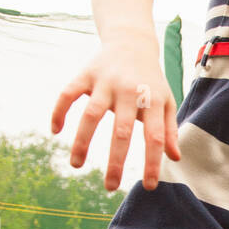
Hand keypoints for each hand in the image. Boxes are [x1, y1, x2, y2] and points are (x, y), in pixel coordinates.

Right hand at [50, 41, 181, 191]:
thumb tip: (174, 158)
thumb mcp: (166, 101)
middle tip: (110, 187)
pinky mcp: (85, 74)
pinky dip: (59, 111)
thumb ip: (170, 129)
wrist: (131, 41)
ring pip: (91, 115)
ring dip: (82, 142)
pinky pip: (68, 94)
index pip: (154, 137)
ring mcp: (105, 82)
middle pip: (121, 131)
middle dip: (116, 162)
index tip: (148, 186)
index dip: (152, 162)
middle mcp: (128, 91)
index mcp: (152, 100)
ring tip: (76, 165)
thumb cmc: (151, 80)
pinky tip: (55, 131)